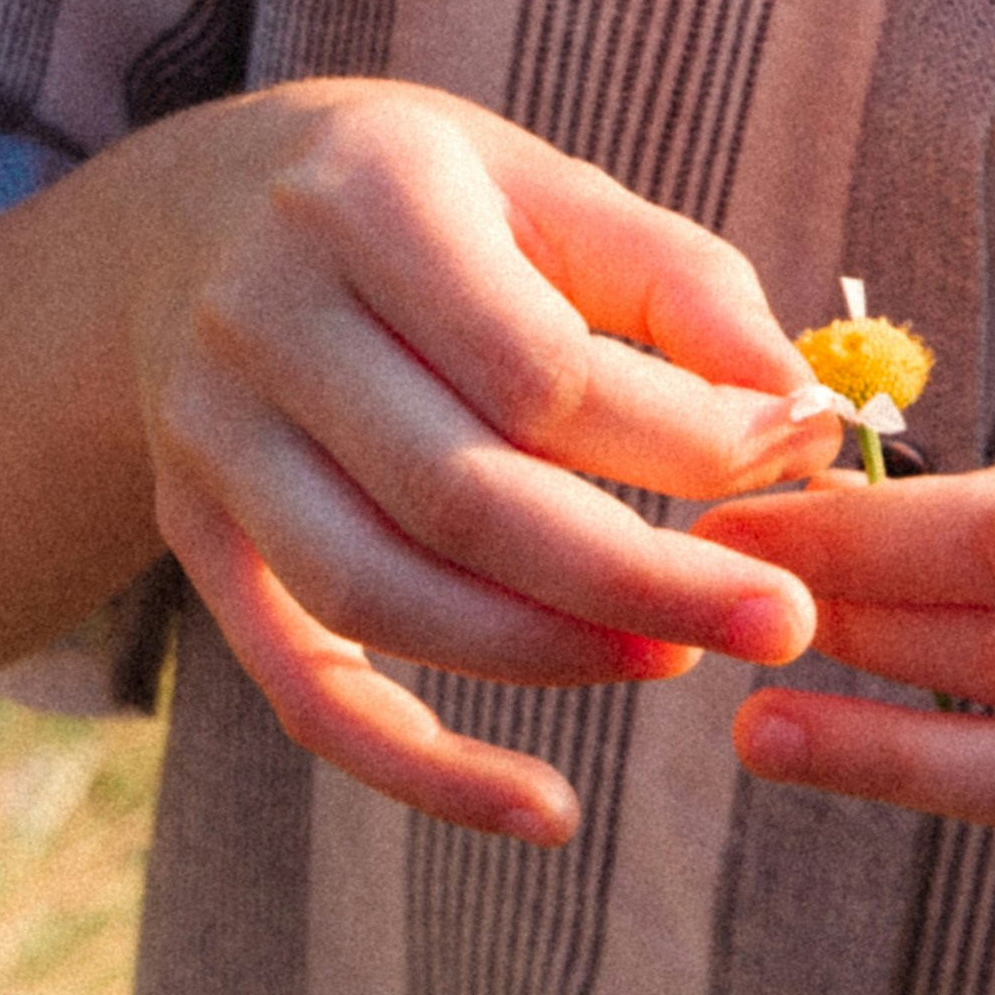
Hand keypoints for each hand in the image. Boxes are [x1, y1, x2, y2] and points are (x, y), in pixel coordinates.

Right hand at [123, 81, 834, 845]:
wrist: (195, 213)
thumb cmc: (419, 198)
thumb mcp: (540, 184)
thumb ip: (678, 281)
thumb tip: (798, 399)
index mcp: (366, 199)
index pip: (537, 366)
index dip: (685, 434)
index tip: (797, 452)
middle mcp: (264, 317)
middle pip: (457, 494)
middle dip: (639, 576)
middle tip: (781, 617)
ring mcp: (212, 438)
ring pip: (376, 594)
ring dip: (546, 655)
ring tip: (676, 658)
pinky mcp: (197, 537)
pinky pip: (301, 684)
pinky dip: (418, 768)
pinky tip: (543, 810)